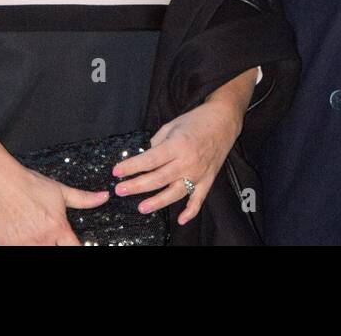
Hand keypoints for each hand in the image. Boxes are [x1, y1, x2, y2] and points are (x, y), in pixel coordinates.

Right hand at [0, 165, 109, 245]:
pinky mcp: (6, 245)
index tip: (76, 246)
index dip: (77, 248)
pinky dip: (21, 246)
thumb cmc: (30, 186)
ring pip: (38, 253)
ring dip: (40, 247)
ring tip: (38, 238)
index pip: (74, 248)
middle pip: (55, 253)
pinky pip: (15, 252)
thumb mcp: (61, 191)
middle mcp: (43, 239)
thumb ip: (84, 198)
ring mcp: (24, 244)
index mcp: (58, 227)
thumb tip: (104, 197)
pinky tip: (23, 240)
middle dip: (56, 247)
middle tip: (53, 240)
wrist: (2, 184)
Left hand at [110, 100, 243, 225]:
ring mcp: (198, 172)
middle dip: (137, 185)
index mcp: (177, 145)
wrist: (224, 120)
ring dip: (157, 201)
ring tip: (141, 207)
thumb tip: (144, 158)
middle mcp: (187, 161)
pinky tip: (181, 220)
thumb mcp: (172, 125)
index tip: (116, 171)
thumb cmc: (196, 120)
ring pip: (175, 192)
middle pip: (158, 178)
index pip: (150, 159)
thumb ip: (157, 143)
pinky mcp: (208, 179)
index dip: (131, 166)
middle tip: (120, 190)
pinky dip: (191, 211)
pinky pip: (199, 199)